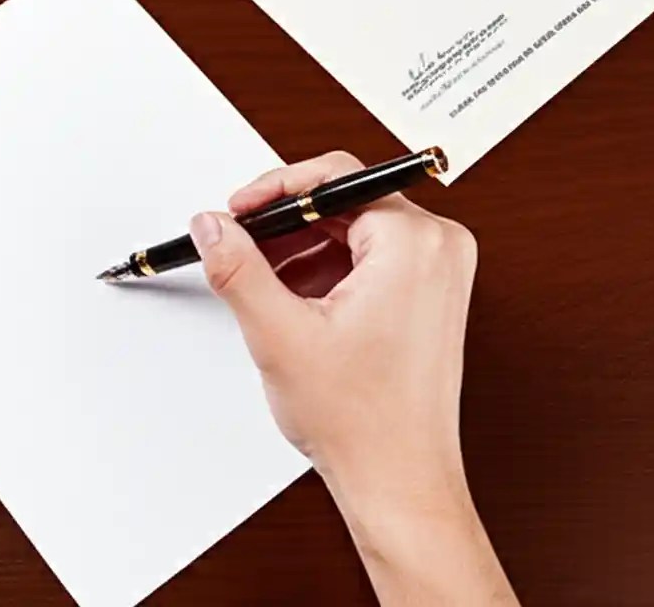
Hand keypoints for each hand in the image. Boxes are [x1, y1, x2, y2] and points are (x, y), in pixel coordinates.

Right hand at [190, 151, 516, 604]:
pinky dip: (326, 271)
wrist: (397, 477)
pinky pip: (369, 258)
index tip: (239, 210)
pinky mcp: (430, 295)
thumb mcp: (279, 333)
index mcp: (415, 244)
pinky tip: (294, 303)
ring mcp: (439, 273)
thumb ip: (238, 268)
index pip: (335, 177)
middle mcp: (438, 249)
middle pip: (344, 201)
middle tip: (241, 247)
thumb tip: (214, 226)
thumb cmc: (363, 420)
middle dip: (285, 224)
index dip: (274, 189)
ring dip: (302, 250)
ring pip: (352, 230)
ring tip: (264, 286)